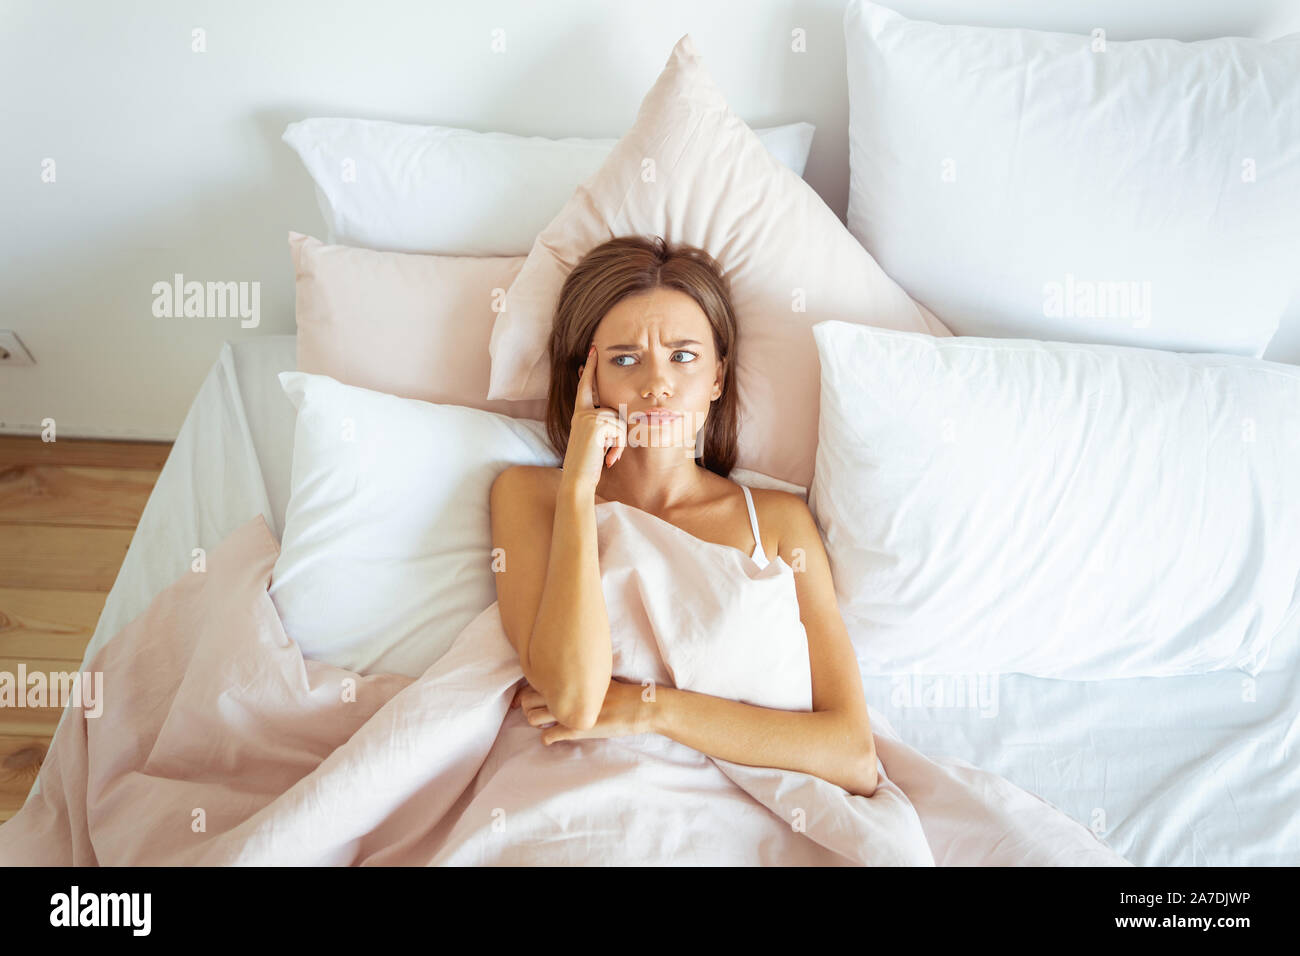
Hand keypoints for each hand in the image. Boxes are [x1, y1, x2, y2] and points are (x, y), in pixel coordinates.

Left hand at [511, 676, 650, 743]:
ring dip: (535, 722)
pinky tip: (554, 737)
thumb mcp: (598, 678)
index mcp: (569, 678)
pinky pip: (548, 736)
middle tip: (539, 711)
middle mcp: (565, 693)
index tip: (534, 698)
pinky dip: (547, 739)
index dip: (529, 691)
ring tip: (546, 723)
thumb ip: (580, 678)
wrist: (638, 706)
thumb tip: (569, 677)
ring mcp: (568, 712)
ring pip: (532, 718)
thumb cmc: (622, 691)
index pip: (534, 682)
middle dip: (528, 707)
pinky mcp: (575, 730)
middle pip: (527, 699)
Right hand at [561, 345, 626, 491]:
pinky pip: (620, 431)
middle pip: (615, 412)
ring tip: (606, 456)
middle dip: (619, 435)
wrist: (578, 480)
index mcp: (580, 414)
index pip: (585, 387)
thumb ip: (604, 426)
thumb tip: (618, 416)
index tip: (593, 350)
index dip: (590, 368)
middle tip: (606, 454)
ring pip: (620, 422)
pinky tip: (607, 458)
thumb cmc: (589, 465)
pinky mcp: (596, 424)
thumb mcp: (597, 441)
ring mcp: (588, 417)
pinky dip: (618, 447)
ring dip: (619, 443)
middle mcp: (582, 413)